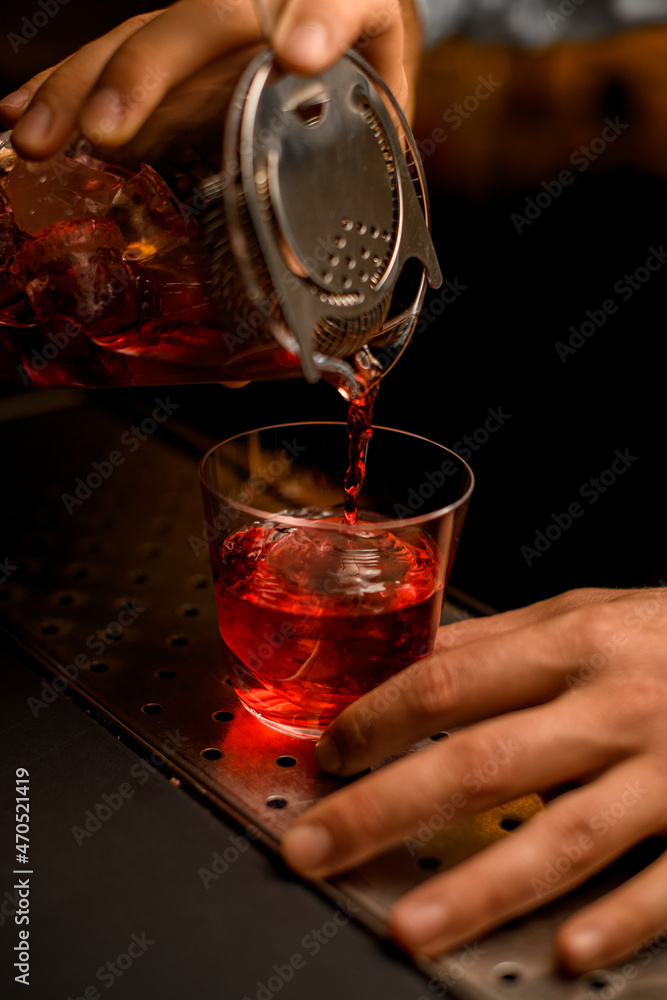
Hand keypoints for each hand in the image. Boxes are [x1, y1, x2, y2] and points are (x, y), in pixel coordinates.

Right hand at [0, 0, 419, 161]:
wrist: (333, 33)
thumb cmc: (358, 55)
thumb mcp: (381, 71)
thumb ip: (374, 97)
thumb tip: (310, 126)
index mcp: (325, 5)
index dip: (312, 16)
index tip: (300, 52)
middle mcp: (247, 12)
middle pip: (191, 25)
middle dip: (143, 73)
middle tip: (105, 126)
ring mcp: (199, 38)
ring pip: (135, 46)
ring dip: (80, 91)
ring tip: (38, 135)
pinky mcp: (168, 69)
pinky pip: (110, 70)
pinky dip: (65, 93)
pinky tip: (26, 116)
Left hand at [281, 586, 666, 972]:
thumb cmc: (664, 634)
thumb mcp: (583, 613)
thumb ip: (498, 641)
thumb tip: (409, 661)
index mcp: (571, 643)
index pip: (450, 681)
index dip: (378, 720)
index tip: (329, 756)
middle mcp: (611, 705)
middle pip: (482, 763)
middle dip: (386, 811)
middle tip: (315, 850)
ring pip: (564, 836)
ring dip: (481, 887)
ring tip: (409, 928)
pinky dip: (617, 920)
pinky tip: (563, 955)